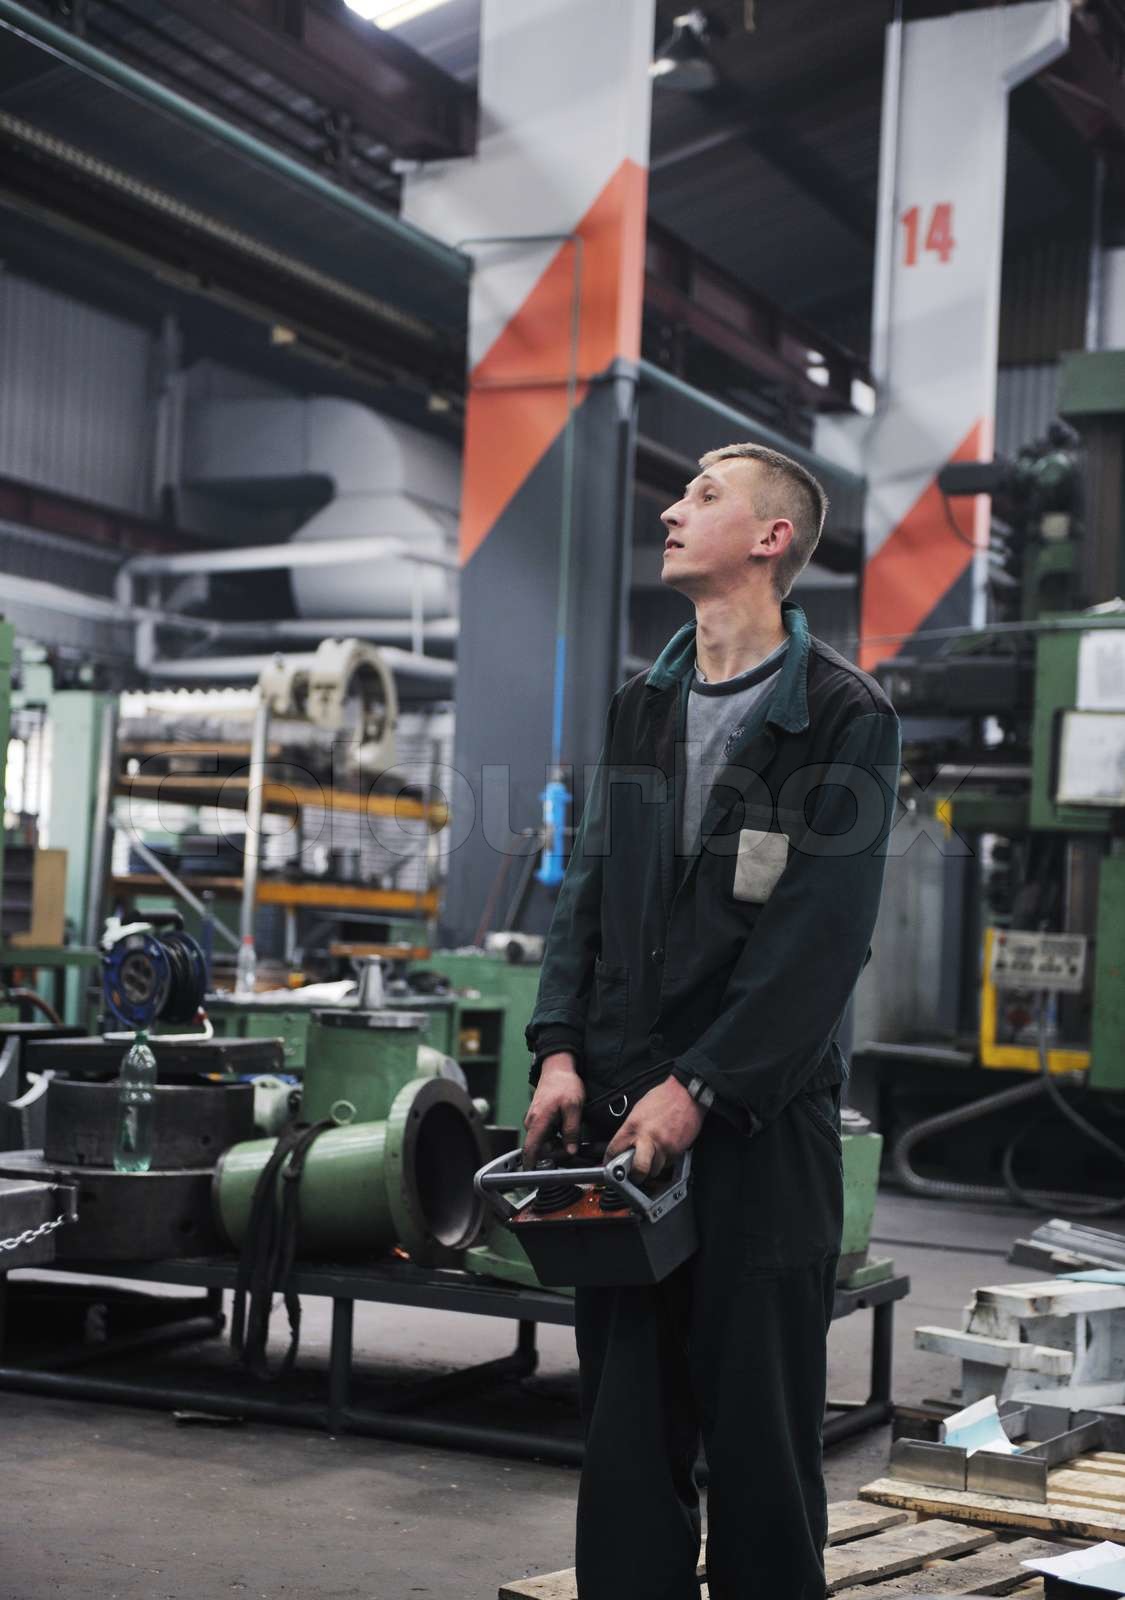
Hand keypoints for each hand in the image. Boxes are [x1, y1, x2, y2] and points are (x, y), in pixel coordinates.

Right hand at [523, 1052, 584, 1167]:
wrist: (558, 1067)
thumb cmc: (564, 1084)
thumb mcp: (574, 1107)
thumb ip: (571, 1131)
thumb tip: (570, 1150)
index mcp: (538, 1121)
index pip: (530, 1148)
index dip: (531, 1165)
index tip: (533, 1177)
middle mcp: (532, 1122)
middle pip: (540, 1148)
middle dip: (554, 1153)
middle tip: (571, 1148)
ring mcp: (533, 1119)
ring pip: (543, 1141)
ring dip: (556, 1144)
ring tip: (571, 1135)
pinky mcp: (537, 1117)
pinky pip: (544, 1134)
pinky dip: (554, 1136)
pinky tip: (565, 1128)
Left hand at [605, 1076, 704, 1181]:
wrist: (686, 1093)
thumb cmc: (663, 1098)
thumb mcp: (639, 1110)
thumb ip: (631, 1129)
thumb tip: (625, 1144)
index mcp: (633, 1126)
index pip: (614, 1150)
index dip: (610, 1162)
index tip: (610, 1167)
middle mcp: (647, 1137)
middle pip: (638, 1169)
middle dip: (635, 1176)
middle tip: (634, 1175)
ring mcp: (663, 1145)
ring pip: (655, 1170)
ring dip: (652, 1168)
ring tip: (652, 1159)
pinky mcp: (677, 1149)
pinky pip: (668, 1163)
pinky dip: (665, 1160)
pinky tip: (666, 1149)